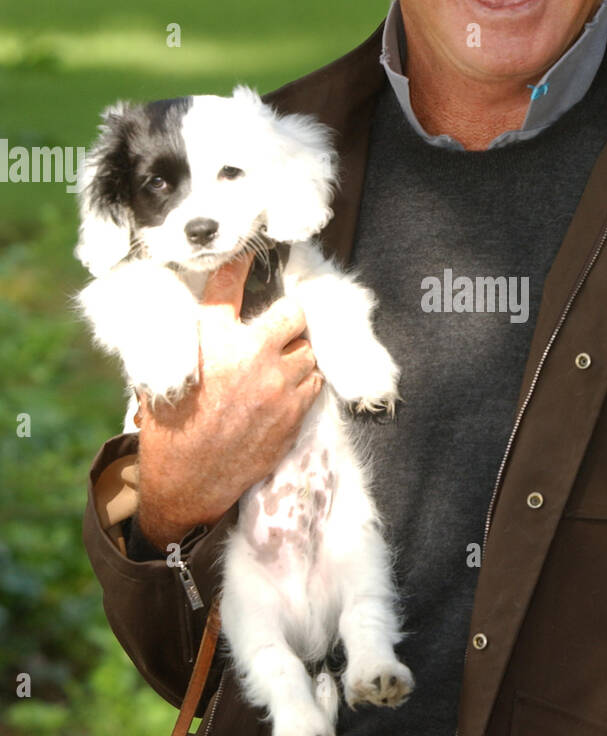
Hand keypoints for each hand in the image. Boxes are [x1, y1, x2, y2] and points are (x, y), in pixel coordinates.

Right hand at [136, 252, 321, 546]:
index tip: (249, 252)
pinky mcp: (294, 413)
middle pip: (293, 313)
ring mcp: (278, 386)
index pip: (228, 285)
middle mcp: (249, 357)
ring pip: (307, 349)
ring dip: (296, 352)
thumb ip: (186, 342)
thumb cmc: (169, 428)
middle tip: (278, 323)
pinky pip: (313, 382)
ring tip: (278, 363)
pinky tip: (285, 387)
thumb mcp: (163, 375)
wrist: (188, 483)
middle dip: (288, 315)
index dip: (240, 262)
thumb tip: (200, 316)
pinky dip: (304, 380)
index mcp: (211, 342)